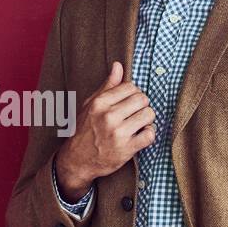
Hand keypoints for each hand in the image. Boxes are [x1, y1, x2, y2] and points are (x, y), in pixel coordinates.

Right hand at [54, 61, 154, 199]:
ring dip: (147, 120)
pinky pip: (150, 135)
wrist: (77, 160)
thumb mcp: (91, 105)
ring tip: (138, 124)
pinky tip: (140, 135)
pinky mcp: (126, 149)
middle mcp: (109, 116)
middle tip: (135, 114)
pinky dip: (149, 134)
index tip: (129, 102)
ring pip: (149, 115)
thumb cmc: (85, 130)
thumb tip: (118, 66)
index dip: (133, 94)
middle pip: (143, 99)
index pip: (131, 87)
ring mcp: (118, 133)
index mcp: (100, 103)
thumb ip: (107, 86)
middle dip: (142, 105)